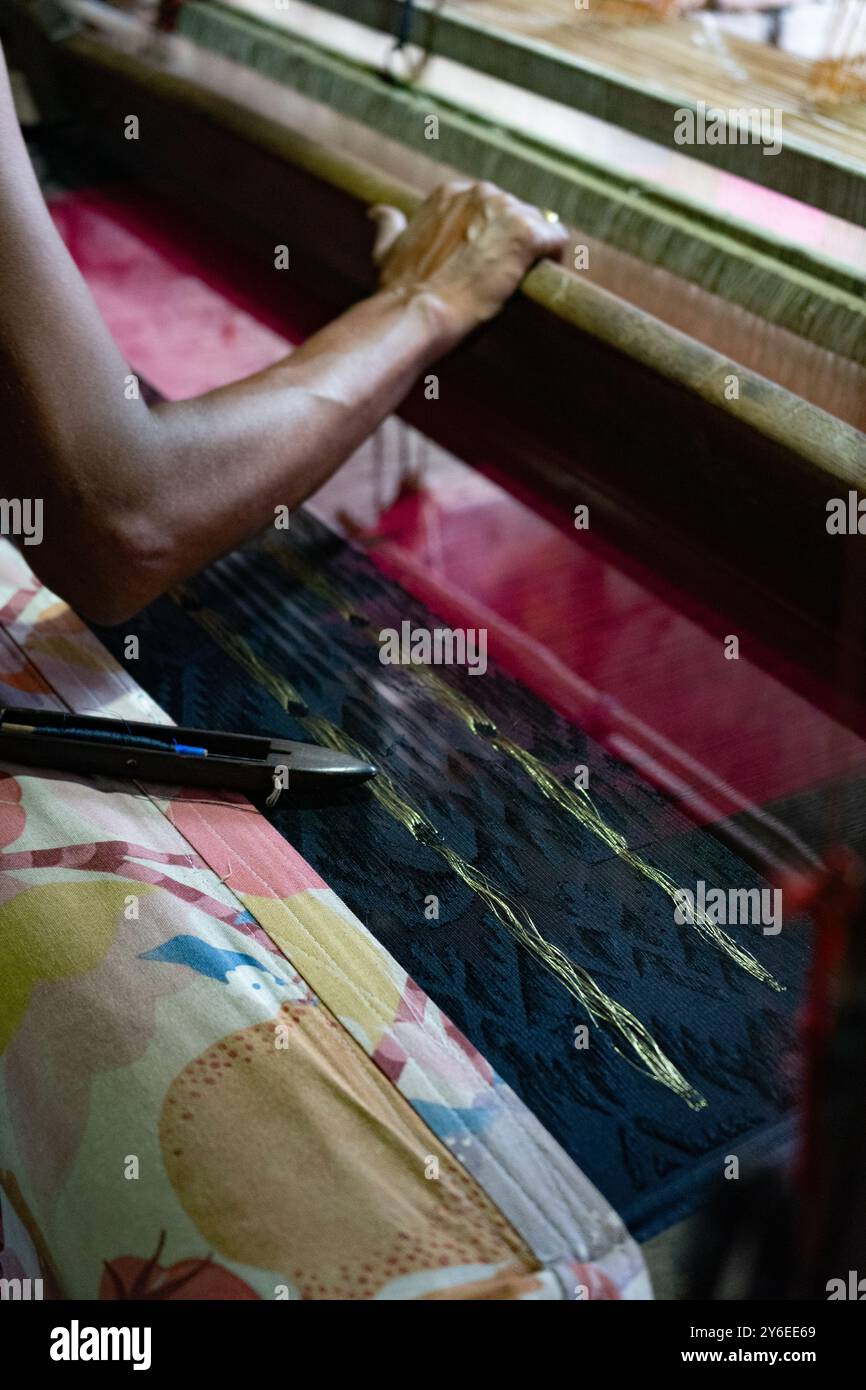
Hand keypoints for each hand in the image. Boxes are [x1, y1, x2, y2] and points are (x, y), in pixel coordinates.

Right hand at [369, 181, 567, 341]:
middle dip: (512, 244)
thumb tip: (377, 212)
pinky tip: (541, 278)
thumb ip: (389, 227)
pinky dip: (554, 259)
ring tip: (518, 284)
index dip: (489, 239)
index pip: (487, 210)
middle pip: (515, 214)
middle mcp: (479, 193)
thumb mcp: (388, 250)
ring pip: (538, 226)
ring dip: (533, 253)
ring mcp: (505, 211)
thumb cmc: (402, 291)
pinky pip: (556, 241)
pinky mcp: (527, 234)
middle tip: (500, 280)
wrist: (415, 313)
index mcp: (449, 194)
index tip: (482, 265)